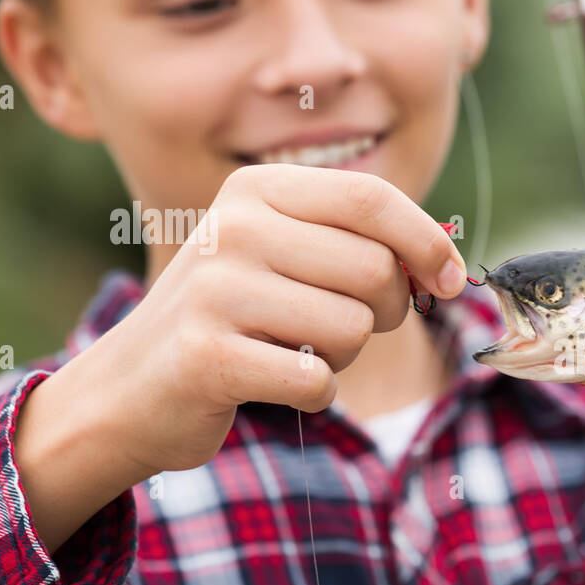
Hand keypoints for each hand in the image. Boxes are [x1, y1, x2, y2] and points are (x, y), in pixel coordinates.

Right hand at [15, 165, 465, 550]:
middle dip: (384, 314)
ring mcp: (214, 291)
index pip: (372, 198)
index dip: (427, 242)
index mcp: (257, 191)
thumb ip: (359, 244)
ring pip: (353, 330)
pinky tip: (271, 382)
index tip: (451, 280)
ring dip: (341, 357)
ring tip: (288, 350)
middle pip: (375, 270)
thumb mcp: (286, 256)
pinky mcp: (207, 356)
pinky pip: (318, 380)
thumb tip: (447, 264)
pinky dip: (314, 393)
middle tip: (340, 328)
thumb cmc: (236, 318)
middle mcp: (232, 228)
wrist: (133, 387)